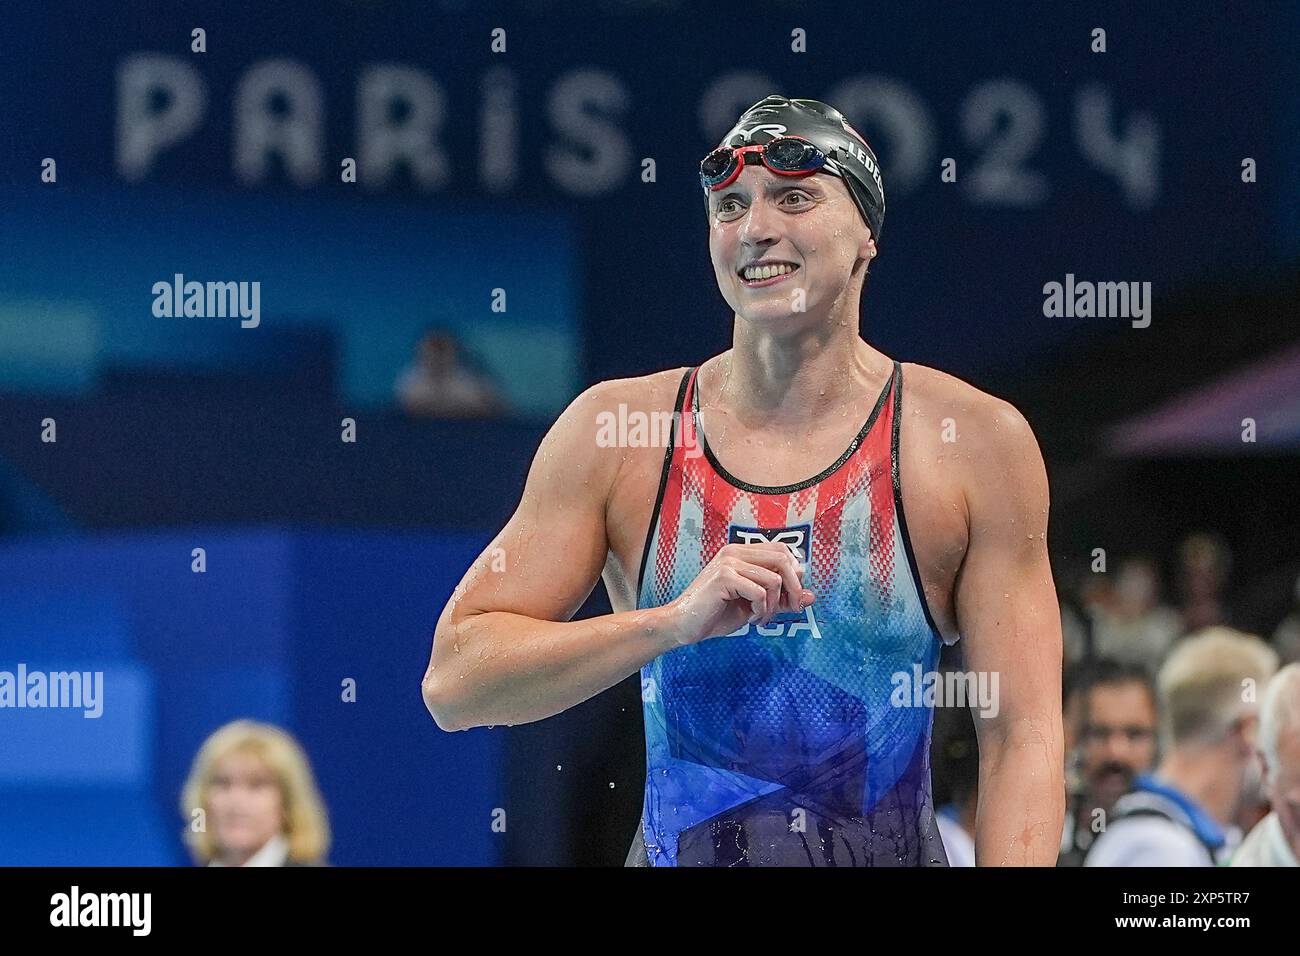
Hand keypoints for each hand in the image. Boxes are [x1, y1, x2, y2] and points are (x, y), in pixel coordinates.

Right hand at [662, 542, 815, 645]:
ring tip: (761, 618)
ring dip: (773, 605)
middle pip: (784, 560)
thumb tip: (811, 596)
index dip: (795, 574)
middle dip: (793, 588)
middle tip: (790, 608)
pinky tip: (750, 618)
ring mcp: (729, 563)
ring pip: (774, 579)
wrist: (684, 625)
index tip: (794, 598)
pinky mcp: (724, 577)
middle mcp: (735, 552)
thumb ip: (781, 598)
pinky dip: (761, 610)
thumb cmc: (716, 614)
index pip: (782, 551)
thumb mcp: (755, 605)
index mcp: (741, 553)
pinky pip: (760, 592)